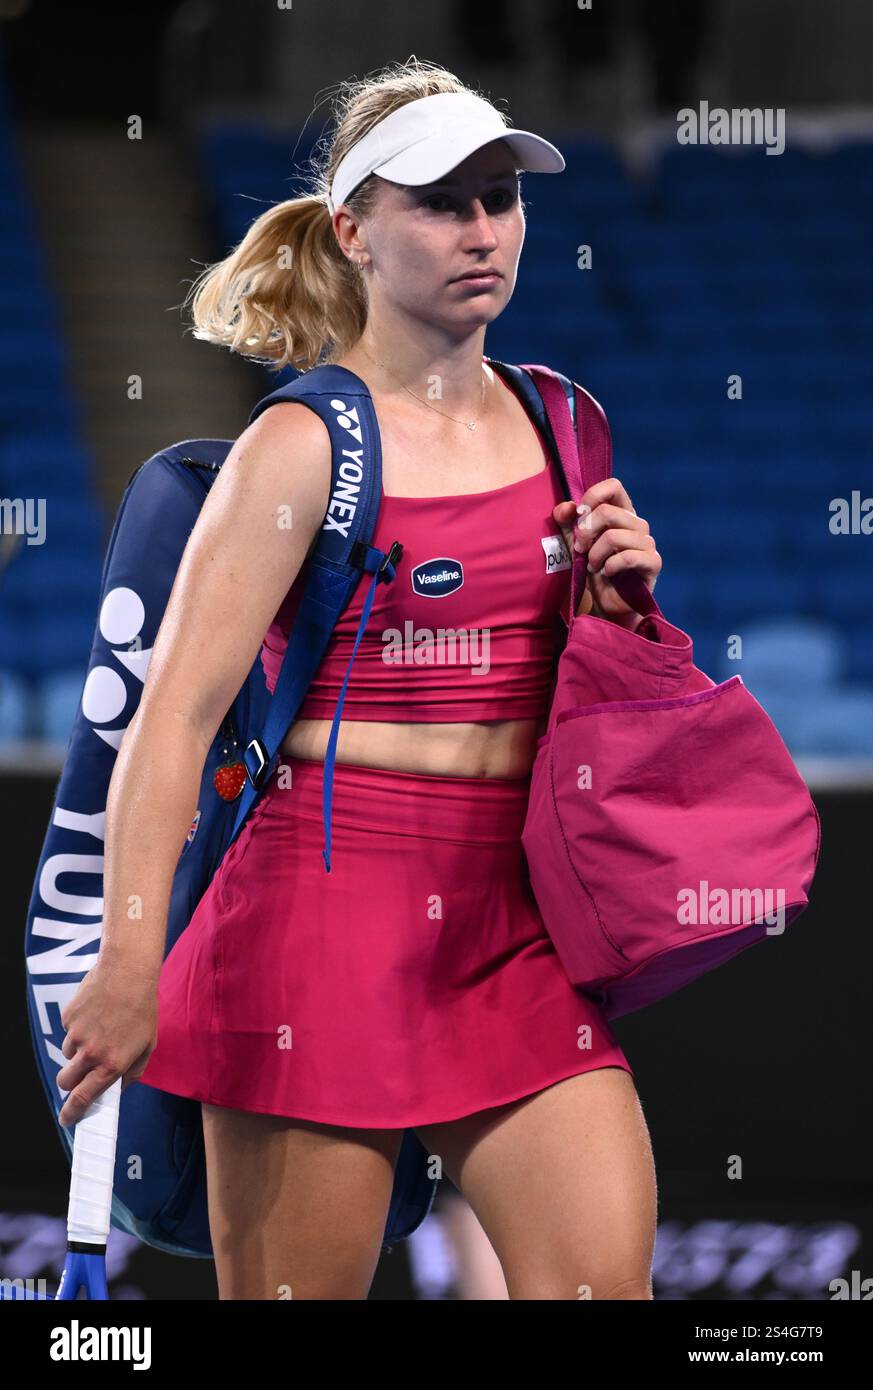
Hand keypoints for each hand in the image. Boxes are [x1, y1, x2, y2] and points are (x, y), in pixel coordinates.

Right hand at [56, 953, 158, 1127]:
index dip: (72, 1112)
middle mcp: (91, 1052)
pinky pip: (68, 1032)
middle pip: (65, 1081)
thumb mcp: (148, 1044)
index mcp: (113, 1063)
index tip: (67, 1120)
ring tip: (100, 1030)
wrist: (128, 971)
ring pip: (67, 1055)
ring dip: (78, 1051)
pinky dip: (78, 1028)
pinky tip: (96, 1013)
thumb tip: (119, 1088)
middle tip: (80, 1074)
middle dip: (69, 1083)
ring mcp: (77, 1034)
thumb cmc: (143, 1008)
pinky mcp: (68, 1017)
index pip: (84, 1097)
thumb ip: (134, 1072)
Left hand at [553, 477, 661, 628]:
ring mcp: (647, 542)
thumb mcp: (572, 543)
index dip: (592, 497)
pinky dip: (610, 567)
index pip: (613, 486)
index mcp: (621, 512)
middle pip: (607, 511)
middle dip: (585, 532)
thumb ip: (566, 521)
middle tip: (580, 550)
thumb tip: (568, 506)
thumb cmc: (590, 569)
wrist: (603, 604)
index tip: (578, 518)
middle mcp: (637, 524)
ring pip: (614, 536)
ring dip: (595, 554)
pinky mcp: (653, 562)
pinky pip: (628, 557)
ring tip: (593, 567)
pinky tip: (607, 574)